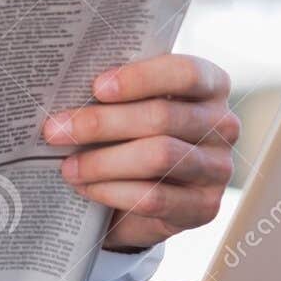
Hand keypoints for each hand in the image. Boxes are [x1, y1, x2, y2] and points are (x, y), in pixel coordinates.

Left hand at [42, 53, 238, 250]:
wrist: (144, 189)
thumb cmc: (133, 130)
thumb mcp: (131, 102)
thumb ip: (116, 90)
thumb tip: (66, 85)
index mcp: (210, 84)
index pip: (185, 73)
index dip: (140, 78)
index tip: (97, 86)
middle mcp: (223, 124)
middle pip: (162, 117)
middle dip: (102, 123)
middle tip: (56, 129)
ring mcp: (218, 168)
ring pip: (158, 157)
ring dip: (102, 162)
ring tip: (67, 165)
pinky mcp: (204, 207)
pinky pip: (155, 197)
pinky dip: (113, 191)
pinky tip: (87, 187)